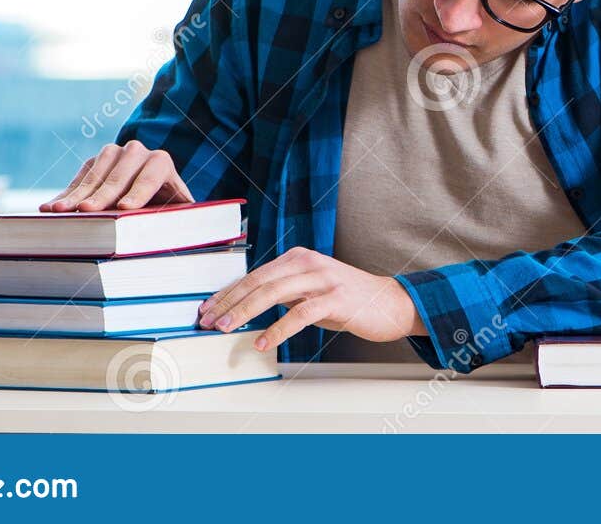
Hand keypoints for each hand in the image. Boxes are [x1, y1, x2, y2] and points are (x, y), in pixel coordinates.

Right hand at [40, 139, 192, 211]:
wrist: (155, 189)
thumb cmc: (165, 205)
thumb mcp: (173, 209)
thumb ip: (171, 217)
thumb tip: (167, 234)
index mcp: (160, 163)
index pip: (149, 178)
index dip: (137, 193)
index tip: (125, 208)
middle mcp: (136, 152)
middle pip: (118, 177)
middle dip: (101, 196)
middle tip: (86, 210)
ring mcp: (113, 154)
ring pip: (94, 175)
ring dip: (76, 195)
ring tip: (60, 211)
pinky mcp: (93, 162)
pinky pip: (77, 179)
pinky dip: (64, 195)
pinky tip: (49, 208)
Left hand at [197, 246, 424, 350]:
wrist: (392, 303)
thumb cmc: (349, 299)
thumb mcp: (312, 289)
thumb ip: (285, 291)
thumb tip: (247, 306)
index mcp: (298, 257)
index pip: (254, 274)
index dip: (228, 292)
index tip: (208, 309)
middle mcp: (308, 262)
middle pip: (258, 281)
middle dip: (229, 302)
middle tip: (208, 321)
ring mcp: (324, 279)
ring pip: (273, 293)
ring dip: (244, 312)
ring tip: (226, 329)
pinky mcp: (337, 299)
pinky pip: (300, 314)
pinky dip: (277, 330)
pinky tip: (262, 342)